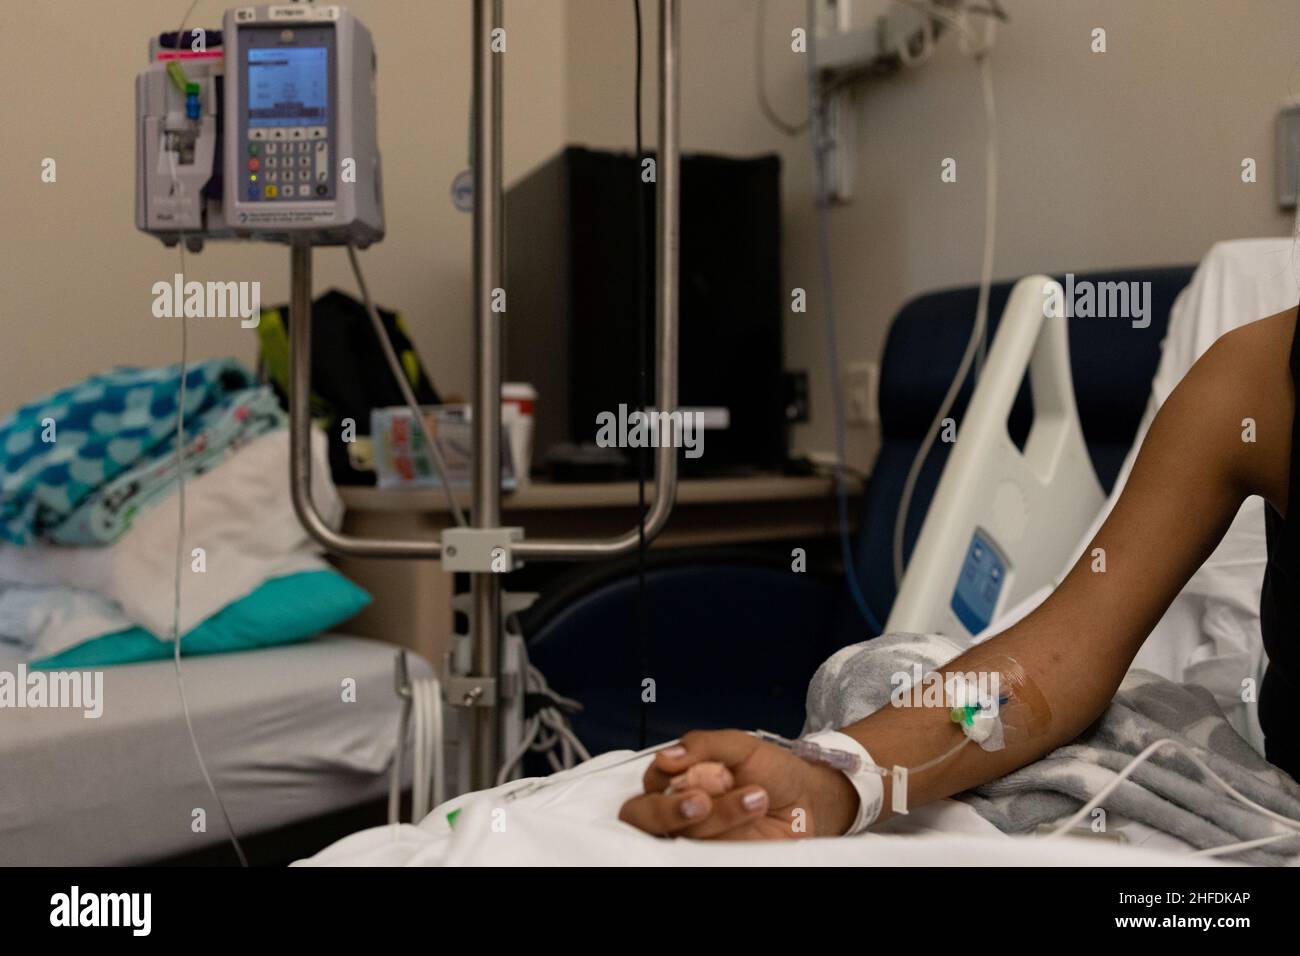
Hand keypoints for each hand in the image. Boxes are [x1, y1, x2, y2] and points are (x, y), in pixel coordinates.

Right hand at [617, 730, 858, 840]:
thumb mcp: (738, 745)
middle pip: (644, 815)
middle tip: (702, 800)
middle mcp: (679, 809)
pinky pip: (702, 856)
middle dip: (669, 809)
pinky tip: (751, 820)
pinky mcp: (713, 859)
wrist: (808, 799)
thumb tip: (665, 757)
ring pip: (682, 834)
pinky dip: (728, 836)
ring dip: (720, 814)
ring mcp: (695, 838)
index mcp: (679, 777)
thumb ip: (701, 745)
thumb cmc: (771, 770)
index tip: (694, 768)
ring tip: (756, 797)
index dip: (665, 776)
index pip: (650, 780)